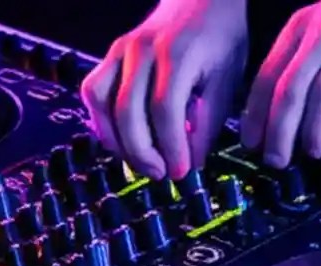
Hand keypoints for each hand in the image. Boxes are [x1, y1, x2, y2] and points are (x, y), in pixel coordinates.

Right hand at [80, 0, 247, 179]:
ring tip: (140, 161)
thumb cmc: (219, 37)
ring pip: (102, 103)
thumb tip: (191, 163)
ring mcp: (121, 50)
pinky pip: (93, 92)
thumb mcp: (227, 78)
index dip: (171, 147)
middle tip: (161, 173)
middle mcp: (142, 50)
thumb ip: (209, 121)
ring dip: (117, 140)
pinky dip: (102, 122)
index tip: (181, 171)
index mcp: (177, 54)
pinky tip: (121, 140)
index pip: (165, 110)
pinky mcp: (110, 56)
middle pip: (128, 111)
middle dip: (142, 152)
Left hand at [240, 0, 320, 166]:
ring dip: (313, 133)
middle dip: (279, 133)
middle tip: (276, 160)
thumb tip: (279, 105)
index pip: (268, 74)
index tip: (251, 141)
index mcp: (304, 23)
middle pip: (291, 91)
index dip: (256, 114)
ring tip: (312, 153)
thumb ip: (303, 52)